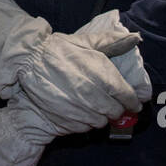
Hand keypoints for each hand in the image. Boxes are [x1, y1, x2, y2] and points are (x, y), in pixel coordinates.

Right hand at [17, 10, 150, 129]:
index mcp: (104, 78)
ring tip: (93, 105)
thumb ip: (113, 42)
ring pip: (101, 122)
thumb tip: (135, 38)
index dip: (133, 102)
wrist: (30, 62)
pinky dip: (85, 121)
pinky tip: (79, 110)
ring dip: (100, 115)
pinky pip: (84, 128)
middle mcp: (95, 97)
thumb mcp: (86, 41)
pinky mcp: (67, 121)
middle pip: (116, 112)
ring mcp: (81, 112)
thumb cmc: (59, 50)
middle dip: (116, 108)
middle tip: (111, 102)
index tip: (133, 103)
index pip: (128, 98)